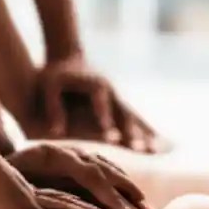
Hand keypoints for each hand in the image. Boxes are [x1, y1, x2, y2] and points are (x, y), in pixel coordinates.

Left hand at [28, 56, 167, 152]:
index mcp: (97, 85)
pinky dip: (147, 132)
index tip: (112, 138)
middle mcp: (113, 91)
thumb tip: (57, 133)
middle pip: (125, 113)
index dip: (107, 121)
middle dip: (133, 132)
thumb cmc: (56, 72)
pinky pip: (135, 120)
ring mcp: (118, 97)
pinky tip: (159, 145)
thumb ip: (53, 107)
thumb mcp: (49, 85)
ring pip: (134, 118)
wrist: (69, 57)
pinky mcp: (118, 104)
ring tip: (158, 151)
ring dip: (146, 134)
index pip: (103, 105)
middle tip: (140, 149)